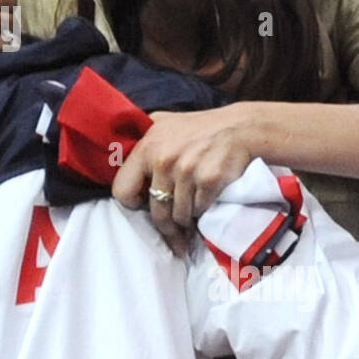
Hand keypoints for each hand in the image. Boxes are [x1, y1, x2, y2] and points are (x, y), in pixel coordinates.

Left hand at [111, 106, 257, 254]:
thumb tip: (117, 161)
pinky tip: (207, 204)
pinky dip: (203, 212)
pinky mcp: (209, 180)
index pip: (122, 190)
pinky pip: (199, 211)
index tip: (144, 206)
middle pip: (155, 211)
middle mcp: (163, 159)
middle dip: (166, 225)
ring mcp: (187, 170)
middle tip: (175, 235)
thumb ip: (142, 141)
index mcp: (147, 147)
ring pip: (179, 215)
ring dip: (186, 220)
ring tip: (193, 216)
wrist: (240, 128)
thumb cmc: (199, 128)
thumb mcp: (163, 123)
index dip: (133, 203)